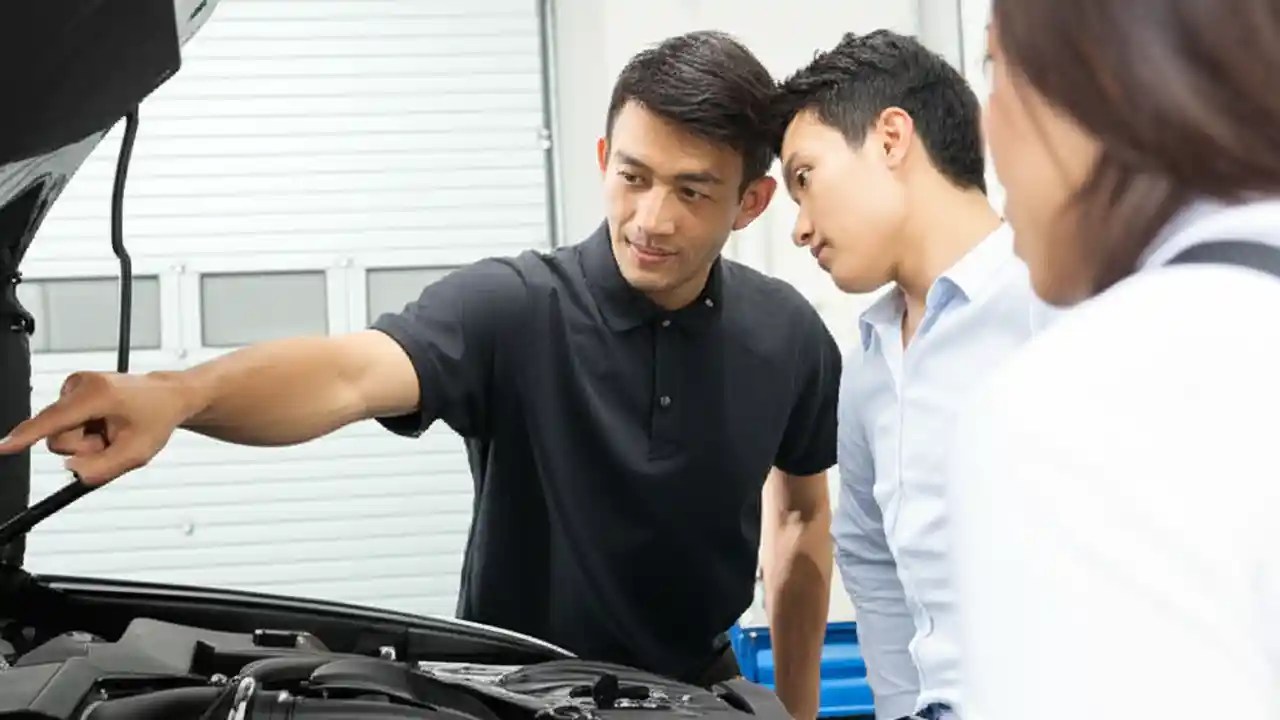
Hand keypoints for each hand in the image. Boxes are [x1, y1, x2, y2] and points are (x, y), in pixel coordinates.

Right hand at [0, 371, 191, 485]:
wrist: (167, 397)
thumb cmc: (156, 419)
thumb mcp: (136, 454)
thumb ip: (100, 469)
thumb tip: (70, 470)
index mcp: (97, 395)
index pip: (53, 420)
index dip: (25, 437)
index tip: (3, 448)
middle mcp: (81, 385)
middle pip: (58, 438)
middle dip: (83, 450)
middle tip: (112, 442)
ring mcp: (75, 386)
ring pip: (61, 434)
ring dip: (86, 442)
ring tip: (112, 432)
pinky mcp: (73, 391)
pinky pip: (66, 425)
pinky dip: (85, 431)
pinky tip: (106, 424)